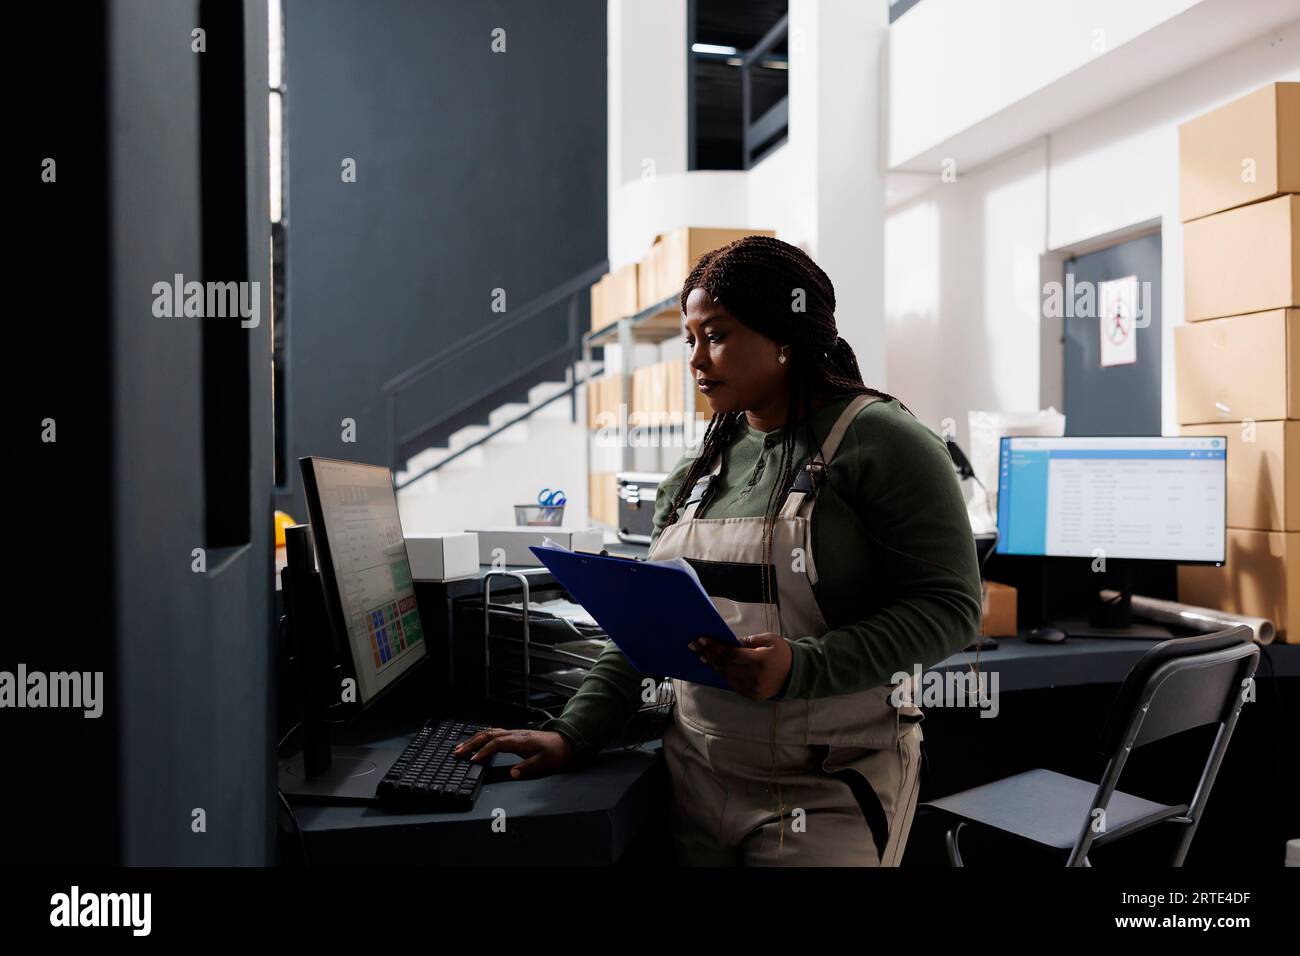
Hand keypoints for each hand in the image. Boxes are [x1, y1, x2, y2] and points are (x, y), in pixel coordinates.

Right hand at [451, 728, 573, 779]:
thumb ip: (527, 767)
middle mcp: (514, 735)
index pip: (497, 744)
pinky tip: (474, 741)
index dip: (484, 751)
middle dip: (471, 744)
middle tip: (457, 753)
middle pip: (488, 735)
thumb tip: (512, 774)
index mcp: (520, 741)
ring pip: (489, 733)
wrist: (563, 741)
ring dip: (473, 739)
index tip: (473, 760)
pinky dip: (481, 737)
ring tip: (460, 748)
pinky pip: (493, 733)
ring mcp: (513, 733)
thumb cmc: (554, 752)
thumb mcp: (544, 762)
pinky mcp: (513, 735)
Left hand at [689, 632, 791, 700]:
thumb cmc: (782, 652)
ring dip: (713, 665)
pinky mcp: (752, 695)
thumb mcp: (769, 639)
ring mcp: (753, 688)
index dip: (715, 646)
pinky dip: (723, 675)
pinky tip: (715, 666)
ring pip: (726, 676)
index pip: (732, 654)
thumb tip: (729, 641)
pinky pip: (733, 684)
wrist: (796, 674)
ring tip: (702, 655)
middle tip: (694, 645)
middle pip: (725, 665)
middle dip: (708, 654)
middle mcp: (755, 676)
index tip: (702, 639)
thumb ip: (749, 641)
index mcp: (760, 660)